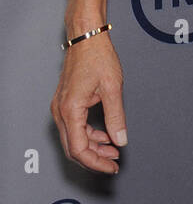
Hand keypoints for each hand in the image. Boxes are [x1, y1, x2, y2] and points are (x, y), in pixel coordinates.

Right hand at [51, 36, 126, 174]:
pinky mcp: (65, 103)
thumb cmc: (97, 57)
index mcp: (70, 110)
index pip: (78, 149)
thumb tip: (120, 140)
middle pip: (73, 148)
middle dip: (94, 158)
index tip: (112, 166)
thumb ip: (116, 117)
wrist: (86, 37)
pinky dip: (89, 135)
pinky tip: (105, 135)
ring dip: (93, 147)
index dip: (96, 162)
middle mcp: (60, 111)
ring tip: (114, 150)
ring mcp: (60, 107)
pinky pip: (74, 127)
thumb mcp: (113, 88)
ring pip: (73, 138)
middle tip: (114, 163)